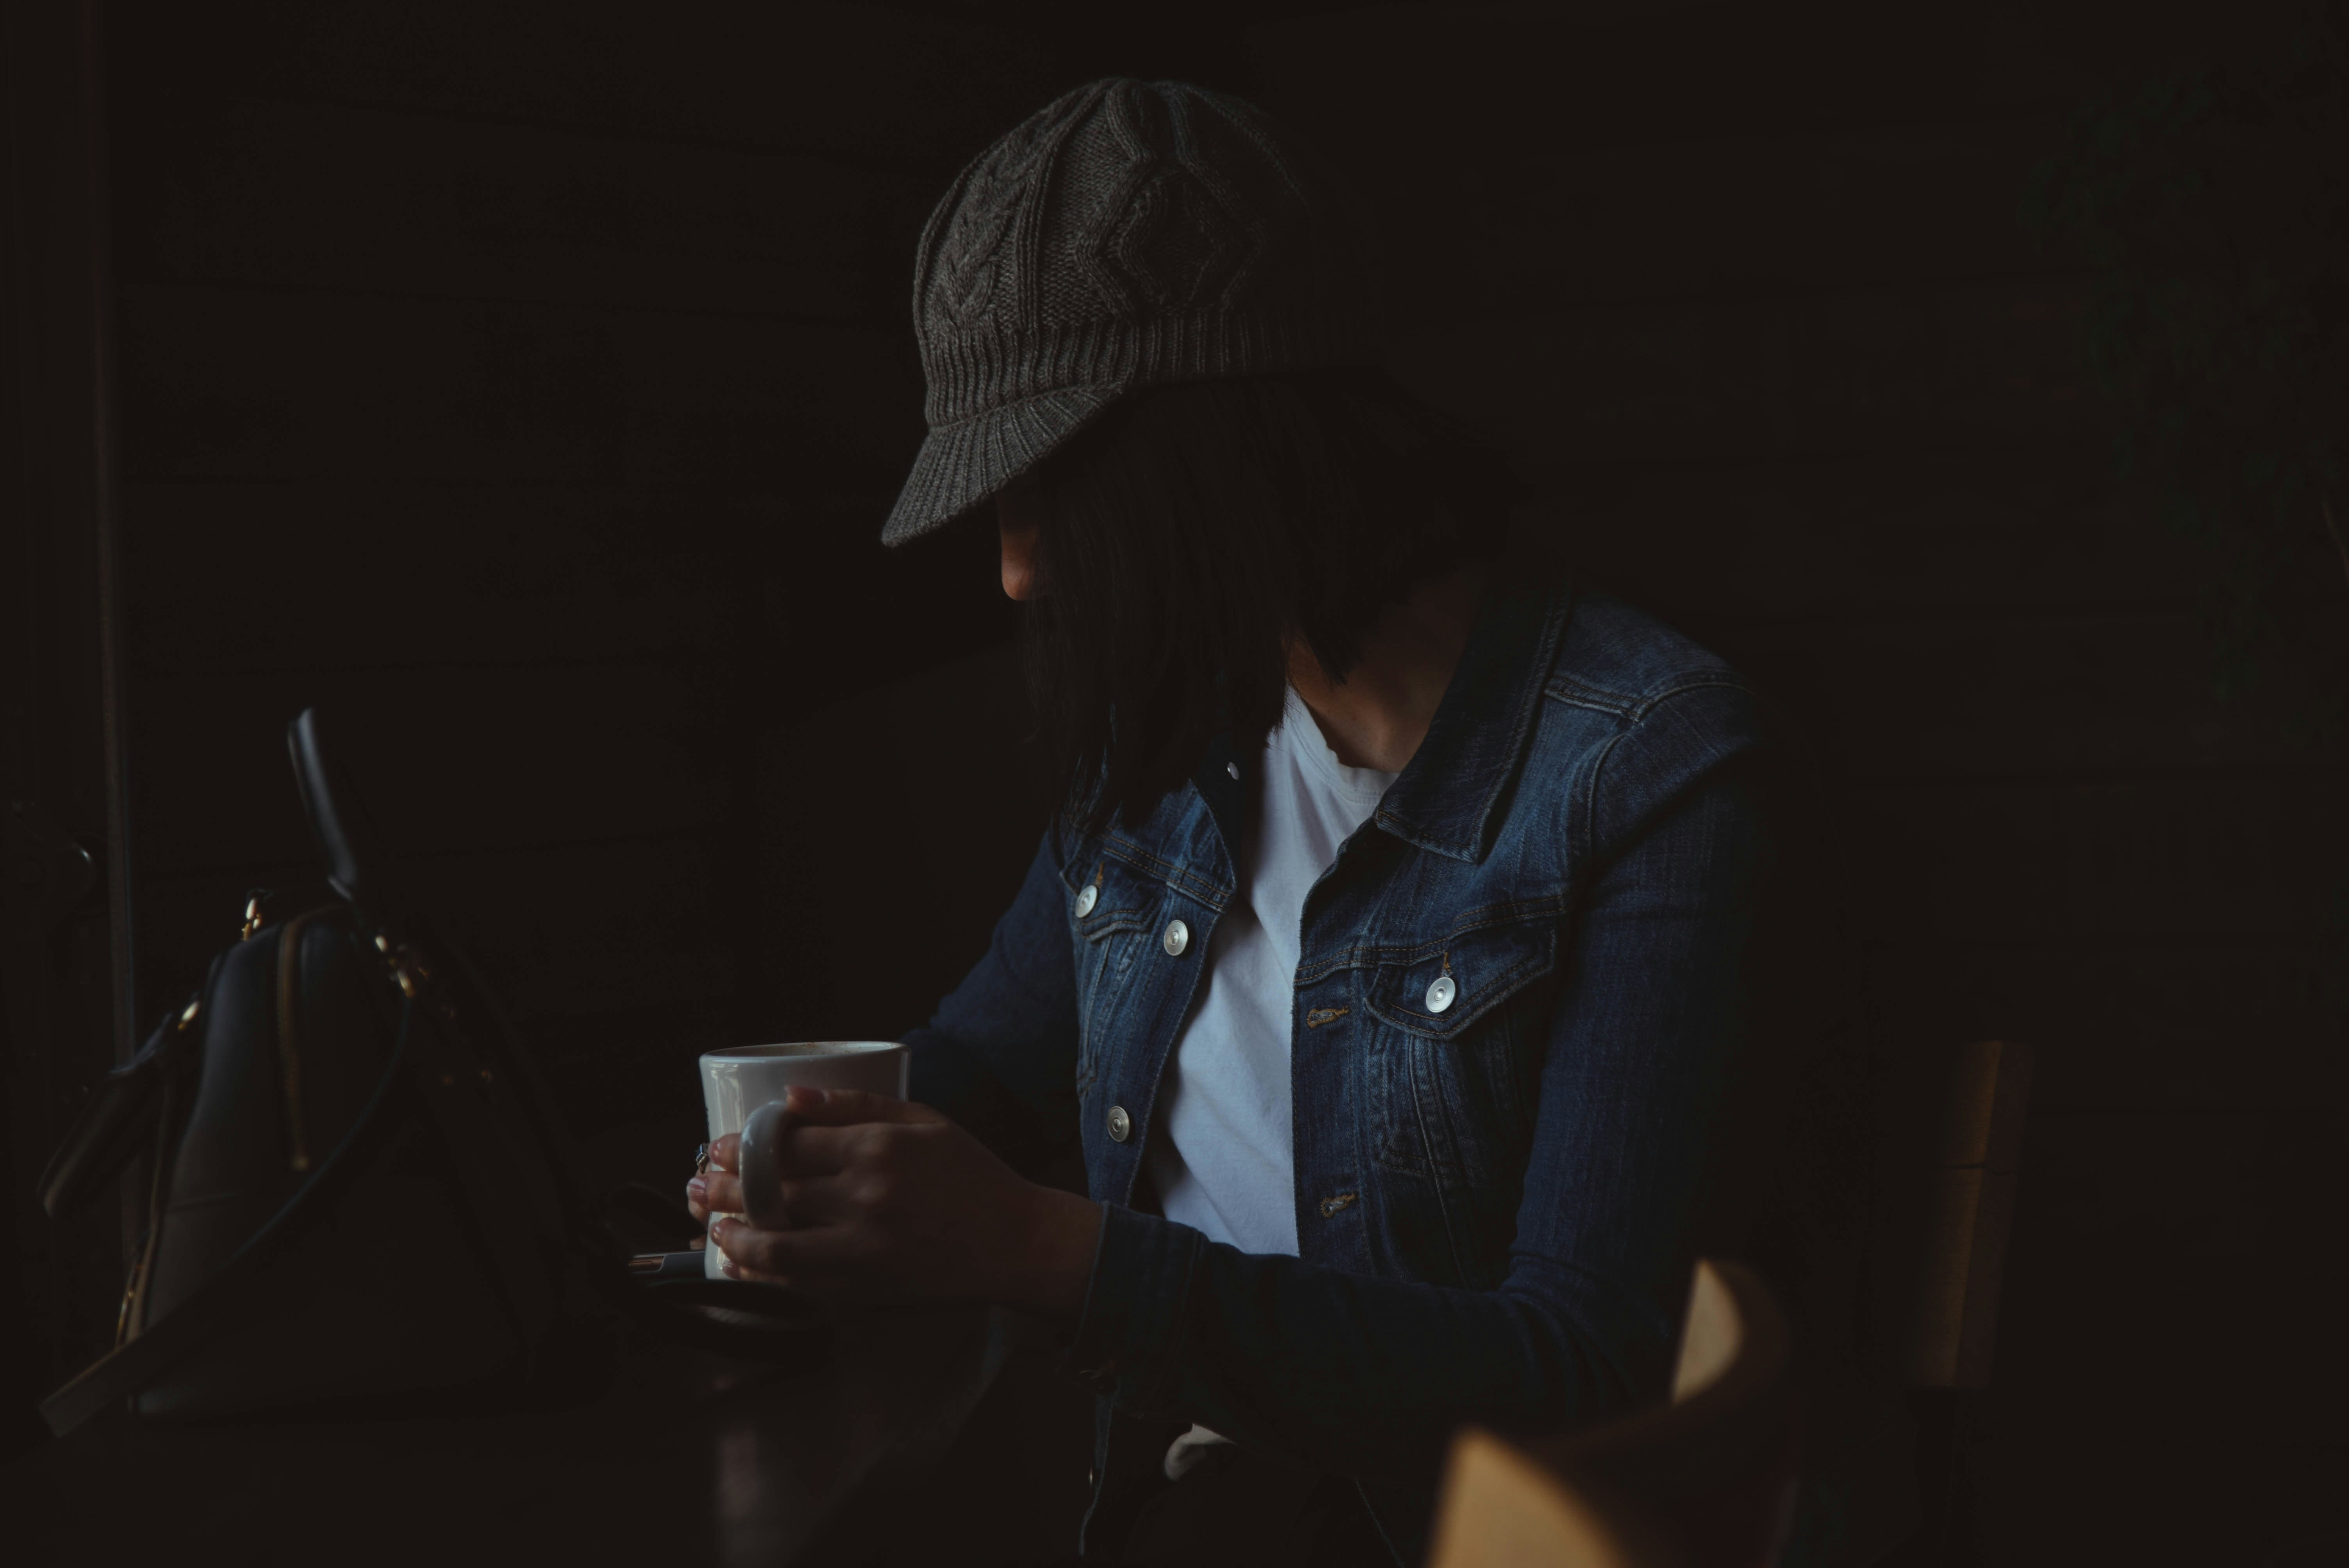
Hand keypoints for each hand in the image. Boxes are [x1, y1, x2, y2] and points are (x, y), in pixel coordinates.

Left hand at [687, 1087, 1102, 1321]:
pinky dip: (760, 1272)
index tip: (720, 1145)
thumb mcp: (923, 1121)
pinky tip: (738, 1261)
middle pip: (772, 1190)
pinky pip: (796, 1281)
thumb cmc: (971, 1175)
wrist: (1013, 1241)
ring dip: (730, 1233)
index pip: (789, 1143)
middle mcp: (864, 1197)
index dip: (744, 1144)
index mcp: (877, 1148)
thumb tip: (792, 1097)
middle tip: (696, 1180)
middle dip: (723, 1186)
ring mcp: (862, 1247)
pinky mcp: (864, 1286)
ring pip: (774, 1243)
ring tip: (706, 1224)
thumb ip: (855, 1105)